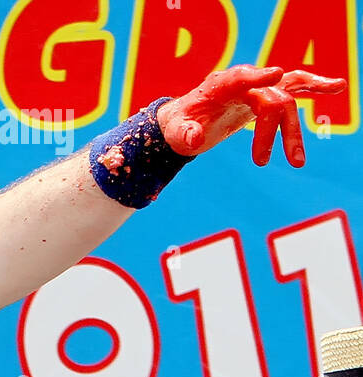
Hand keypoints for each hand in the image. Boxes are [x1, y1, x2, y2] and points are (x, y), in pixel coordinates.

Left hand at [158, 64, 346, 166]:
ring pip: (286, 100)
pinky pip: (294, 89)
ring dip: (293, 131)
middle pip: (270, 100)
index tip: (276, 75)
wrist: (185, 121)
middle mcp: (245, 82)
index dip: (258, 77)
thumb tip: (194, 140)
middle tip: (262, 164)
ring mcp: (258, 88)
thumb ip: (185, 134)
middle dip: (271, 132)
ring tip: (297, 162)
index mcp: (221, 85)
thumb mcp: (176, 133)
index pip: (241, 77)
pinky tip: (338, 87)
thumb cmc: (180, 125)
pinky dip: (315, 87)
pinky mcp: (266, 97)